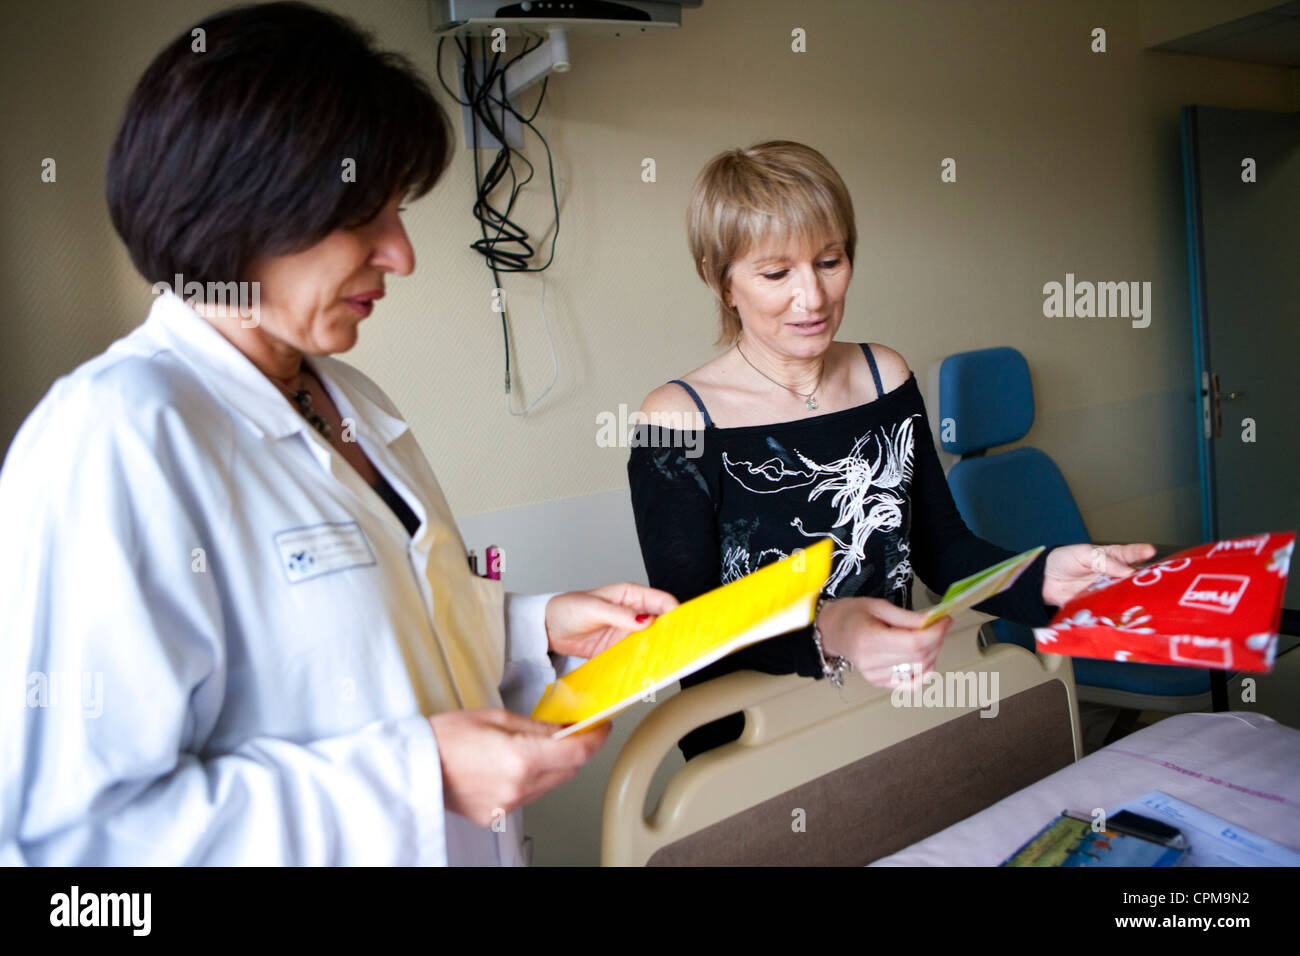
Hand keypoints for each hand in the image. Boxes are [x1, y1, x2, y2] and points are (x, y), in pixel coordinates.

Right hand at [428, 709, 611, 826]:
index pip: (578, 752)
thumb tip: (564, 727)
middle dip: (574, 749)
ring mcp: (509, 804)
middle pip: (568, 769)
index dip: (596, 738)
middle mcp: (518, 786)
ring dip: (553, 765)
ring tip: (534, 746)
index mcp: (520, 758)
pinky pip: (530, 795)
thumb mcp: (496, 717)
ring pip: (551, 784)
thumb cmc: (446, 737)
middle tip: (570, 731)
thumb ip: (537, 726)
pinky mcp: (498, 815)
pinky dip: (532, 779)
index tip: (601, 728)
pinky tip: (514, 764)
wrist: (414, 766)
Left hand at [544, 582, 678, 657]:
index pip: (662, 601)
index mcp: (631, 595)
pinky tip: (647, 669)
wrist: (548, 628)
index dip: (675, 612)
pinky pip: (636, 655)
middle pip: (661, 623)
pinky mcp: (619, 650)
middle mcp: (633, 614)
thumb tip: (646, 620)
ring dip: (658, 650)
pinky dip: (643, 661)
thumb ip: (619, 614)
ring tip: (666, 661)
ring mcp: (627, 633)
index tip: (683, 626)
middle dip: (671, 634)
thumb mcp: (593, 608)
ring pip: (652, 641)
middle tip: (680, 647)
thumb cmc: (568, 609)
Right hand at [817, 596, 953, 688]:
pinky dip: (924, 672)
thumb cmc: (852, 614)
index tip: (945, 620)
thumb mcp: (879, 606)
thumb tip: (934, 621)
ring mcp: (875, 676)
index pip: (914, 642)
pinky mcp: (880, 683)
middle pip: (919, 656)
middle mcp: (871, 661)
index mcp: (869, 639)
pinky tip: (923, 659)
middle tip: (938, 625)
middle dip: (937, 639)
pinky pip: (912, 684)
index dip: (935, 632)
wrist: (832, 631)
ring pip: (920, 669)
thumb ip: (908, 617)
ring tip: (927, 638)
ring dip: (932, 653)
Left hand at [1042, 542, 1156, 607]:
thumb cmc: (1065, 560)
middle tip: (1157, 581)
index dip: (1141, 552)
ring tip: (1146, 599)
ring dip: (1135, 598)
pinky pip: (1112, 609)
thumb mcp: (1084, 554)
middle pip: (1134, 578)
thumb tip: (1127, 572)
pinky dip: (1118, 612)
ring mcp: (1108, 591)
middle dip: (1146, 580)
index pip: (1130, 553)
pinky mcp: (1100, 605)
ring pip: (1126, 595)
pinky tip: (1126, 615)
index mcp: (1112, 557)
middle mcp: (1114, 575)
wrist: (1045, 579)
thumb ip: (1105, 561)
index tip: (1150, 551)